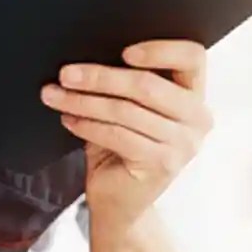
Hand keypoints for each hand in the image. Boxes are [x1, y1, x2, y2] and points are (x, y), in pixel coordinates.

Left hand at [40, 41, 212, 235]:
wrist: (121, 202)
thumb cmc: (121, 146)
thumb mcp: (128, 108)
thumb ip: (124, 82)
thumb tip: (86, 54)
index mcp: (193, 95)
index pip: (192, 57)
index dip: (160, 49)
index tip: (123, 51)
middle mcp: (197, 119)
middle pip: (148, 84)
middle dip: (99, 77)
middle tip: (65, 73)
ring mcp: (183, 145)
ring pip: (125, 110)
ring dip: (83, 101)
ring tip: (55, 95)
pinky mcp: (163, 165)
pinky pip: (117, 134)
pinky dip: (87, 124)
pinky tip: (68, 119)